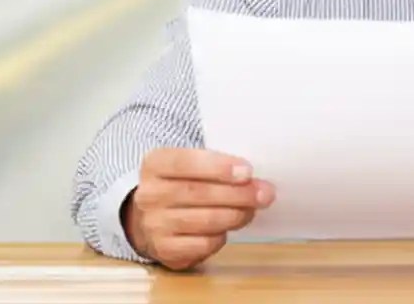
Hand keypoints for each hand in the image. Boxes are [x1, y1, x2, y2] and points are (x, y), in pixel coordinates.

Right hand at [122, 148, 275, 270]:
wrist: (149, 218)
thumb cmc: (180, 185)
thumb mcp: (189, 165)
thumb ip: (216, 166)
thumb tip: (253, 178)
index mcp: (154, 164)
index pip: (186, 162)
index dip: (219, 167)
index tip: (248, 171)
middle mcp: (149, 195)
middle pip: (199, 193)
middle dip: (238, 193)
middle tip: (264, 193)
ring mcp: (154, 225)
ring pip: (205, 220)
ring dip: (236, 215)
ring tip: (251, 209)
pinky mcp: (164, 250)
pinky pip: (203, 244)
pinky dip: (221, 236)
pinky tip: (227, 228)